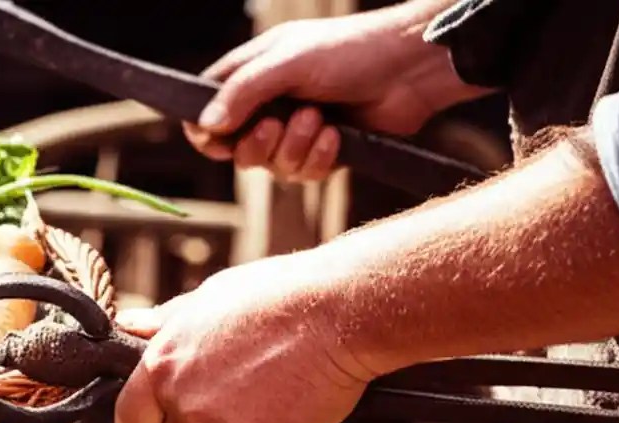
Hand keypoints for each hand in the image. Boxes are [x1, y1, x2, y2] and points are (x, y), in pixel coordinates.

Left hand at [112, 257, 371, 422]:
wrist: (338, 312)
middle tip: (234, 388)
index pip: (130, 420)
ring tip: (270, 381)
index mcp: (164, 367)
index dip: (146, 418)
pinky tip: (293, 392)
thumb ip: (163, 324)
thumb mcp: (207, 299)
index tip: (161, 412)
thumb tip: (129, 324)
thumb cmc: (273, 296)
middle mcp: (189, 405)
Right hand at [186, 8, 482, 179]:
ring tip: (320, 119)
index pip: (208, 110)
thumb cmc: (350, 51)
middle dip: (257, 143)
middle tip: (276, 124)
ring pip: (272, 167)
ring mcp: (297, 130)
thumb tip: (206, 126)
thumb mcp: (289, 61)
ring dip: (294, 148)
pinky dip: (318, 159)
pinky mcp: (325, 152)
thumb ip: (244, 91)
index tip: (217, 140)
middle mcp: (270, 104)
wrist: (411, 69)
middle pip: (237, 149)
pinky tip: (337, 136)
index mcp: (252, 73)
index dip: (207, 132)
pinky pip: (304, 174)